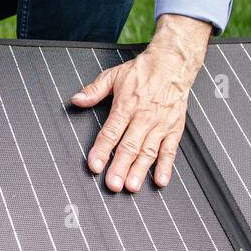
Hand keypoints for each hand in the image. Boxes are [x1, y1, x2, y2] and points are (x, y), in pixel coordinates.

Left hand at [72, 14, 211, 191]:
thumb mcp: (113, 75)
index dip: (101, 149)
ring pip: (149, 151)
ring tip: (132, 186)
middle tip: (113, 184)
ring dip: (140, 170)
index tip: (94, 165)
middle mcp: (143, 117)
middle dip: (120, 166)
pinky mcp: (174, 128)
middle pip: (129, 146)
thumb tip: (77, 100)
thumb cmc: (143, 71)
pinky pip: (170, 150)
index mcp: (126, 105)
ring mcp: (160, 125)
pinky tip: (160, 180)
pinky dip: (166, 166)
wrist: (172, 64)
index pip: (111, 131)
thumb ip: (93, 90)